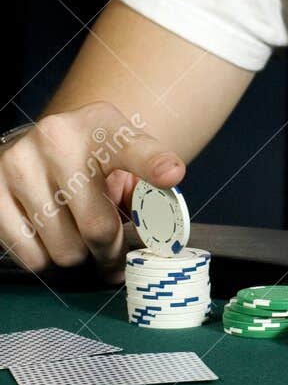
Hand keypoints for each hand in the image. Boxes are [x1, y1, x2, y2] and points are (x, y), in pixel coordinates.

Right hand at [0, 102, 185, 278]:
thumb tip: (160, 234)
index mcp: (103, 126)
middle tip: (110, 250)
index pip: (133, 147)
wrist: (47, 144)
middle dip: (109, 251)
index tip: (171, 174)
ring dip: (77, 255)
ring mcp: (20, 163)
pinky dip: (44, 258)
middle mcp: (57, 138)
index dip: (153, 164)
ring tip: (77, 234)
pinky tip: (48, 233)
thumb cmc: (97, 161)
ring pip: (63, 250)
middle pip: (97, 228)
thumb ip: (150, 191)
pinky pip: (30, 255)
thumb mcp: (128, 160)